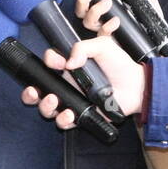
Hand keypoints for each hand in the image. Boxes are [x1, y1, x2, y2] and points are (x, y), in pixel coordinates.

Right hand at [20, 37, 144, 124]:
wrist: (137, 86)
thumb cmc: (120, 65)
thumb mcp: (103, 46)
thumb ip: (83, 47)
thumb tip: (68, 62)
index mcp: (70, 66)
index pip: (49, 64)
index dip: (48, 63)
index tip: (57, 63)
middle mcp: (68, 84)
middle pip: (40, 90)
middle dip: (30, 92)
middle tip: (34, 91)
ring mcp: (74, 101)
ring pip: (48, 108)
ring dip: (45, 106)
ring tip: (53, 100)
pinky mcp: (82, 115)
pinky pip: (65, 122)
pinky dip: (62, 120)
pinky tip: (69, 114)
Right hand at [76, 0, 161, 31]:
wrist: (153, 36)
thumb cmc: (145, 15)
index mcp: (105, 0)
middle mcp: (100, 14)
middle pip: (81, 6)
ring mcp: (103, 27)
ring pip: (87, 20)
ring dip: (95, 10)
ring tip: (108, 2)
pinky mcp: (109, 40)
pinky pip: (102, 34)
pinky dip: (107, 27)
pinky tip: (116, 21)